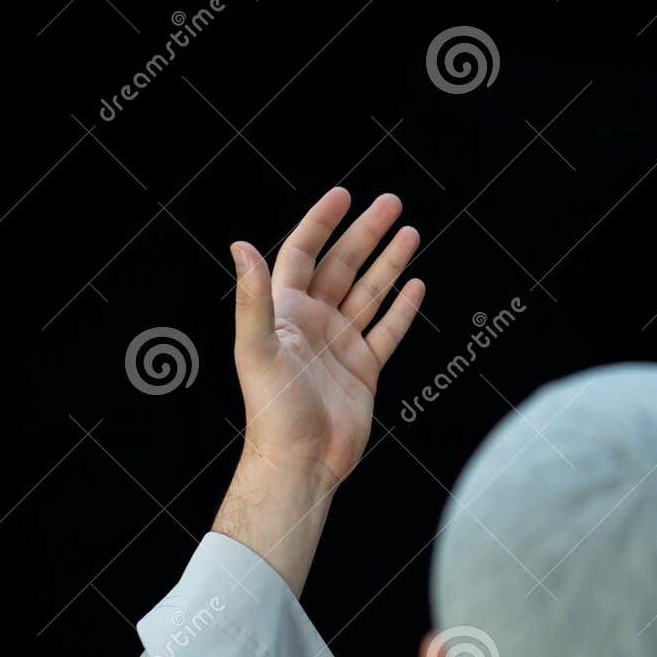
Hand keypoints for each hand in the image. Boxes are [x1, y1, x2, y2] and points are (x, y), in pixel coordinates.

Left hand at [215, 188, 424, 594]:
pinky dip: (402, 309)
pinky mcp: (363, 370)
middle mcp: (313, 323)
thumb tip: (240, 246)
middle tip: (392, 203)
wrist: (302, 461)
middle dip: (366, 233)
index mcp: (285, 312)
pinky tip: (416, 286)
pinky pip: (387, 331)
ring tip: (411, 233)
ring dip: (389, 263)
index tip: (344, 195)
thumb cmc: (273, 411)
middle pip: (343, 265)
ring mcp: (340, 345)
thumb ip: (252, 298)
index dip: (321, 222)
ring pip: (369, 293)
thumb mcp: (257, 349)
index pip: (303, 253)